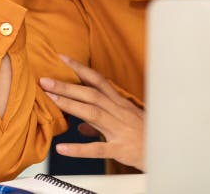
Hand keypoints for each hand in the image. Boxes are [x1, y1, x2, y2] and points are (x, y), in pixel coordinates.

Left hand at [39, 54, 144, 170]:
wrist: (164, 150)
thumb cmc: (145, 136)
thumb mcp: (124, 124)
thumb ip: (100, 125)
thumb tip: (81, 127)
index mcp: (120, 105)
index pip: (98, 81)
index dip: (80, 69)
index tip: (63, 58)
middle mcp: (119, 113)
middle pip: (92, 94)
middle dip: (68, 86)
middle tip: (46, 80)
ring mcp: (119, 130)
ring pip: (93, 114)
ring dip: (71, 105)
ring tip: (51, 99)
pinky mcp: (119, 148)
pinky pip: (97, 148)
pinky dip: (79, 148)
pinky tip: (62, 148)